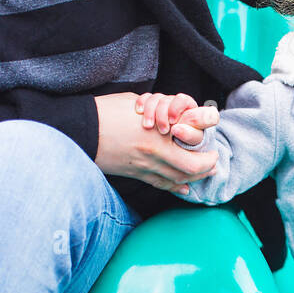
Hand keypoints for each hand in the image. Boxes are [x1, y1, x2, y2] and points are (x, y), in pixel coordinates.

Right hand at [94, 92, 216, 194]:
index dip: (207, 157)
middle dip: (205, 169)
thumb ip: (161, 111)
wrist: (80, 129)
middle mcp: (153, 156)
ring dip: (192, 179)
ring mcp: (142, 168)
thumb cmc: (107, 111)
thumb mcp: (139, 104)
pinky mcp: (133, 174)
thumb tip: (176, 113)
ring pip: (175, 181)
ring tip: (203, 174)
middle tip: (213, 163)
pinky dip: (173, 186)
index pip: (193, 157)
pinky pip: (158, 183)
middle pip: (189, 173)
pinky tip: (182, 188)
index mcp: (157, 138)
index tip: (213, 151)